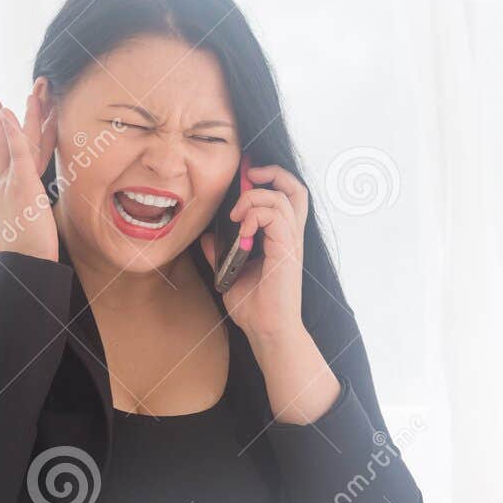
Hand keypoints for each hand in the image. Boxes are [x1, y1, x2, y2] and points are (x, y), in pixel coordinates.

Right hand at [0, 86, 58, 261]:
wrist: (25, 267)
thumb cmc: (29, 251)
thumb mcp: (26, 223)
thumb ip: (28, 206)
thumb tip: (34, 205)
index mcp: (4, 192)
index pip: (9, 157)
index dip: (7, 135)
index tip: (6, 115)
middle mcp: (2, 185)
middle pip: (6, 144)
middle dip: (5, 118)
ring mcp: (10, 184)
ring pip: (15, 142)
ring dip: (18, 115)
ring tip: (21, 92)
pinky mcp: (21, 186)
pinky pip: (18, 153)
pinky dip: (11, 132)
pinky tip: (8, 112)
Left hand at [200, 164, 308, 342]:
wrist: (266, 330)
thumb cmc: (254, 307)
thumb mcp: (230, 273)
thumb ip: (221, 253)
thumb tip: (207, 238)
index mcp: (280, 238)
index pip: (286, 195)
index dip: (269, 178)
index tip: (246, 175)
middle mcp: (290, 236)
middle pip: (296, 188)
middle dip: (272, 172)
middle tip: (249, 176)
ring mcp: (290, 242)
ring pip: (282, 197)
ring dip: (254, 197)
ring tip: (237, 215)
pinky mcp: (287, 250)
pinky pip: (275, 215)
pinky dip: (256, 214)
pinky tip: (242, 229)